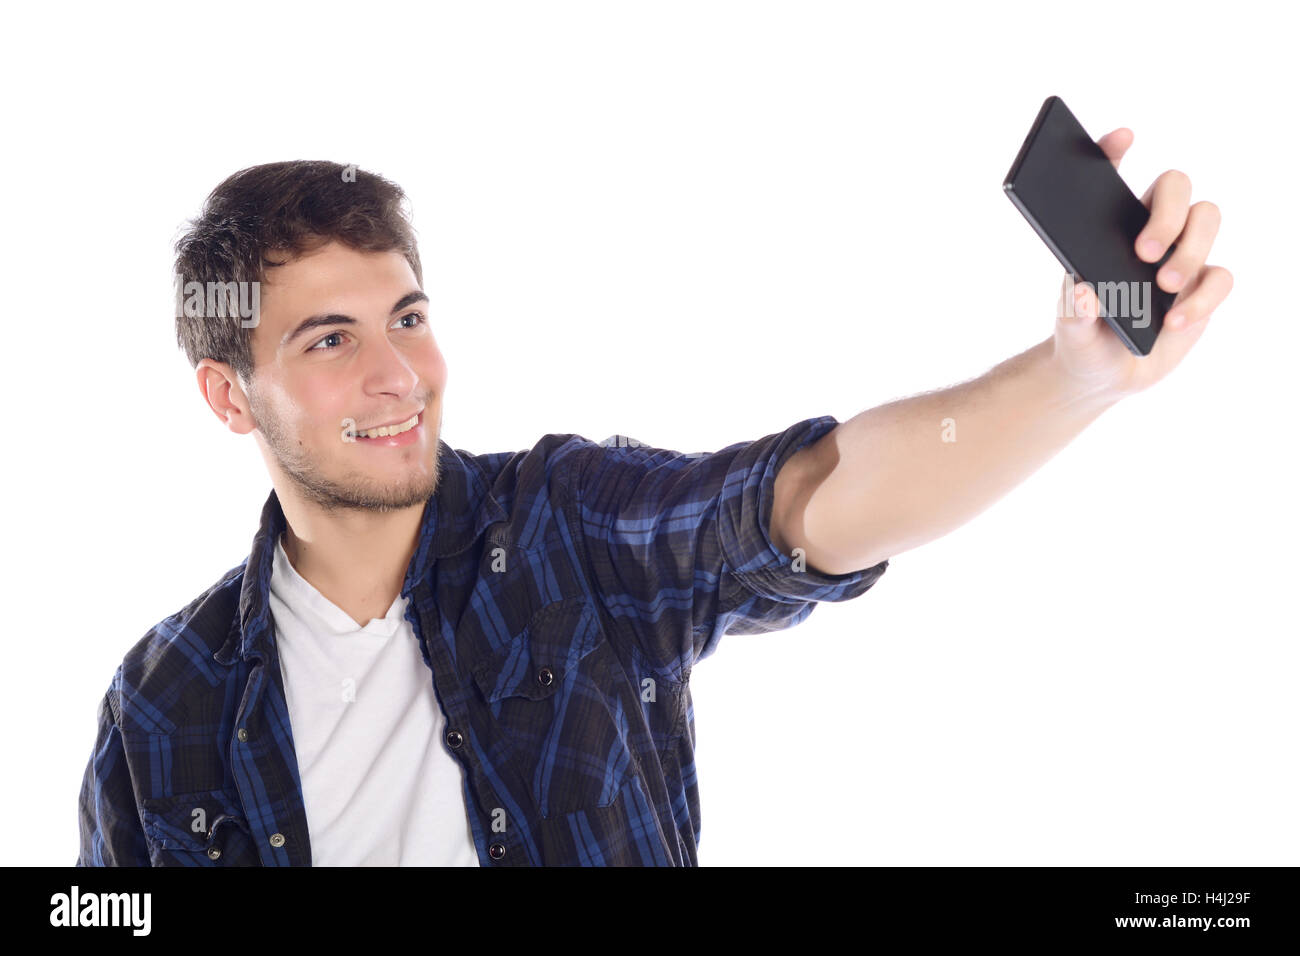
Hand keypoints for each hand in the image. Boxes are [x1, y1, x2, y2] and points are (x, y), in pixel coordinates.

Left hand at [1051, 127, 1233, 400]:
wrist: (1103, 376)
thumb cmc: (1082, 340)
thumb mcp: (1069, 333)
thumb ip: (1073, 316)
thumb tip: (1085, 292)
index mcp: (1108, 227)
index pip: (1110, 174)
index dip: (1114, 150)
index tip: (1121, 138)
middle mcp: (1150, 230)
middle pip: (1176, 186)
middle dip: (1166, 212)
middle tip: (1143, 251)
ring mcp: (1181, 255)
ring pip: (1207, 218)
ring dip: (1189, 250)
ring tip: (1162, 286)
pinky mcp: (1203, 288)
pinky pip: (1220, 277)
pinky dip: (1201, 299)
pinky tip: (1173, 321)